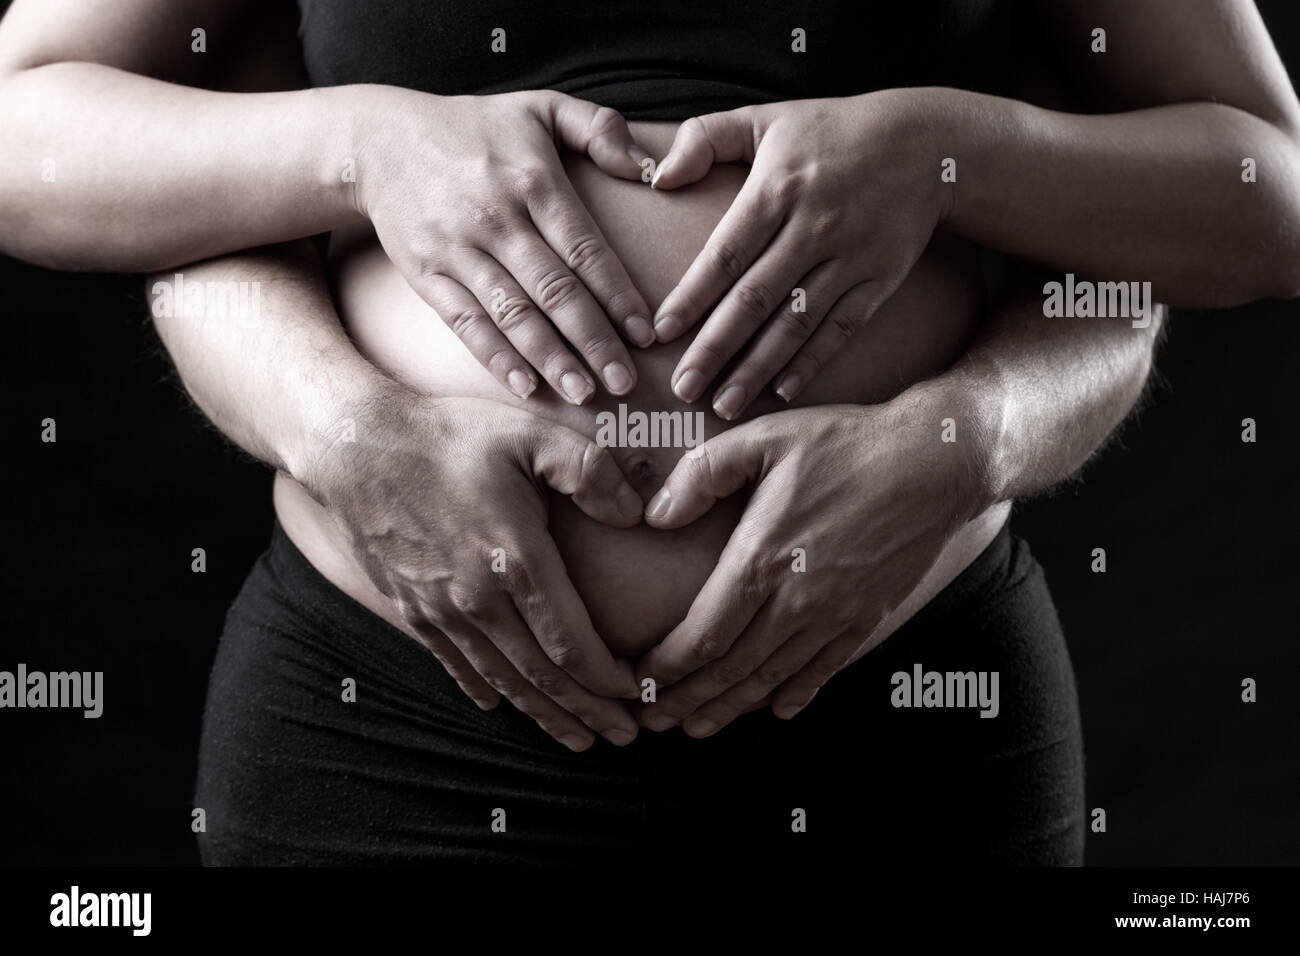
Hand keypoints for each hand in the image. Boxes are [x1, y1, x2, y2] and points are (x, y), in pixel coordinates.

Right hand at [310, 389, 645, 750]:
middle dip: (588, 711)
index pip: (571, 643)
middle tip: (626, 737)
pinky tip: (504, 706)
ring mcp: (441, 609)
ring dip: (544, 715)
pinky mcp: (412, 609)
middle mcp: (479, 598)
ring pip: (503, 680)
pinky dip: (485, 691)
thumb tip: (635, 514)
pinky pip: (455, 665)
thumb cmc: (450, 435)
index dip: (608, 679)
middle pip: (543, 675)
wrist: (355, 446)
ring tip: (578, 739)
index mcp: (516, 559)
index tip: (639, 694)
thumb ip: (590, 471)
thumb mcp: (531, 434)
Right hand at [353, 88, 657, 403]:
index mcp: (534, 181)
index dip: (618, 295)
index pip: (585, 249)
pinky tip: (525, 387)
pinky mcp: (426, 275)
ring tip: (584, 394)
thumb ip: (600, 128)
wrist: (381, 139)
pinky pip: (466, 324)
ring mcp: (458, 250)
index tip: (646, 335)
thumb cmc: (476, 128)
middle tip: (625, 382)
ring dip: (551, 360)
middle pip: (555, 291)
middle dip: (594, 342)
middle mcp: (497, 219)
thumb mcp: (540, 106)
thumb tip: (649, 169)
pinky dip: (496, 358)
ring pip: (513, 315)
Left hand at [636, 388, 990, 735]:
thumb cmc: (844, 442)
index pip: (703, 634)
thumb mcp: (764, 437)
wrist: (935, 461)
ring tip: (698, 727)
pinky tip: (776, 711)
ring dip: (731, 708)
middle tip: (654, 722)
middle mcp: (798, 599)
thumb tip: (656, 516)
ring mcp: (836, 614)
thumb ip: (703, 473)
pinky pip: (824, 670)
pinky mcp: (867, 617)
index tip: (639, 681)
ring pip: (773, 679)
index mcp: (763, 558)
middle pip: (731, 670)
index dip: (667, 667)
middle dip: (687, 701)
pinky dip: (795, 696)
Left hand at [650, 92, 948, 418]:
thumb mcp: (765, 118)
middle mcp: (813, 226)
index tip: (660, 334)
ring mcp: (850, 257)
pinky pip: (841, 328)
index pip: (725, 255)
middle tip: (682, 388)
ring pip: (795, 323)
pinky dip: (812, 362)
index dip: (692, 297)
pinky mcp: (880, 279)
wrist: (928, 144)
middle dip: (714, 349)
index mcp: (777, 188)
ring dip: (757, 368)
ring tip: (724, 406)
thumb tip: (657, 178)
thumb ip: (704, 138)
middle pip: (754, 299)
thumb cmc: (832, 131)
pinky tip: (782, 392)